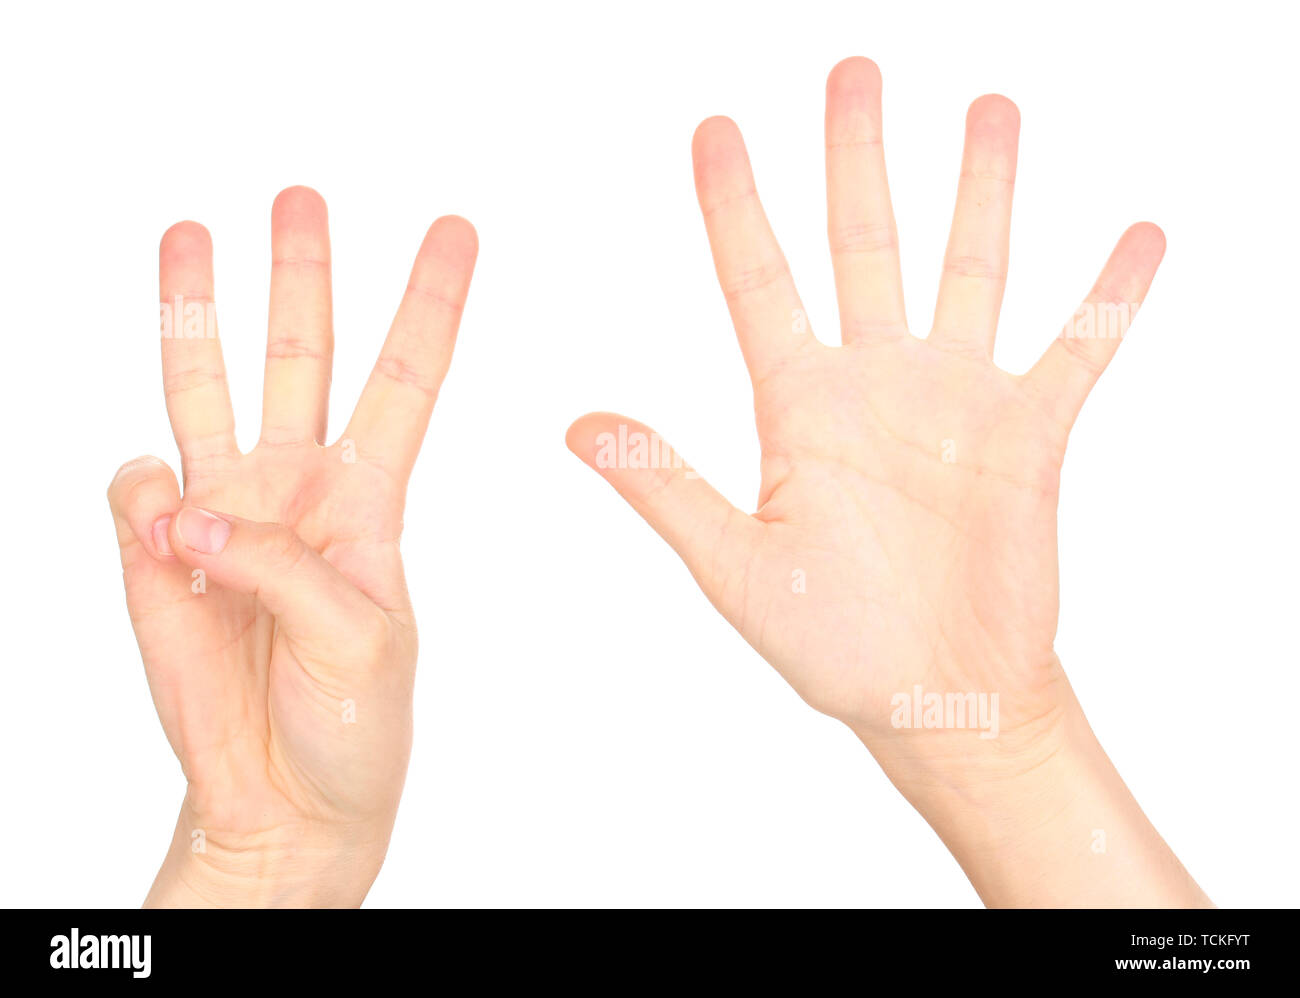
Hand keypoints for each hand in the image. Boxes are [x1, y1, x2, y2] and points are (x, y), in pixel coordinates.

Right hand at [107, 187, 476, 905]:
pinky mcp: (155, 552)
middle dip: (302, 275)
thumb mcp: (361, 642)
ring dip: (194, 312)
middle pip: (301, 357)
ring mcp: (222, 514)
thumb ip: (282, 566)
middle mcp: (295, 490)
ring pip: (204, 387)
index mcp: (370, 502)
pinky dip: (142, 494)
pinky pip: (135, 486)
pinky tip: (161, 529)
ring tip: (190, 236)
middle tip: (302, 195)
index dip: (428, 303)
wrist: (281, 801)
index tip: (455, 231)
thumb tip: (191, 511)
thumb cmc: (352, 725)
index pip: (406, 379)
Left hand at [567, 59, 1206, 905]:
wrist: (936, 698)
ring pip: (968, 268)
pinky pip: (1078, 348)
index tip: (712, 128)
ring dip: (980, 190)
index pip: (757, 282)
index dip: (733, 205)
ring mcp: (955, 401)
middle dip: (854, 158)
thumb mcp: (736, 566)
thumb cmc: (833, 645)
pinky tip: (1139, 235)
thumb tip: (573, 424)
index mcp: (798, 409)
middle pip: (862, 244)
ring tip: (988, 107)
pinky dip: (1110, 295)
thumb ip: (665, 487)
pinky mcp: (1029, 434)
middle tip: (851, 70)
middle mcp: (874, 385)